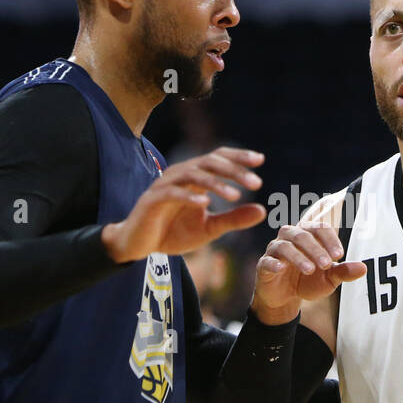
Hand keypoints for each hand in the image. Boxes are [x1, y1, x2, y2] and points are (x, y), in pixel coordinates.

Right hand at [102, 147, 266, 263]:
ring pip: (192, 174)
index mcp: (195, 177)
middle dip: (234, 171)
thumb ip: (233, 219)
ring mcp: (165, 185)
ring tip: (235, 196)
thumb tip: (263, 211)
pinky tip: (205, 203)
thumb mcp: (209, 228)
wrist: (139, 245)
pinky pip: (172, 193)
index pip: (218, 158)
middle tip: (256, 183)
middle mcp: (180, 175)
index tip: (260, 161)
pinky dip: (188, 196)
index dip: (238, 157)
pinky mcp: (152, 200)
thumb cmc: (173, 233)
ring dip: (216, 183)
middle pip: (209, 162)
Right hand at [251, 221, 365, 323]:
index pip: (319, 228)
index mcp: (308, 235)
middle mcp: (290, 237)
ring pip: (285, 245)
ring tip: (310, 269)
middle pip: (302, 234)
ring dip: (298, 256)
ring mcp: (275, 250)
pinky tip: (282, 269)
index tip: (339, 255)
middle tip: (326, 264)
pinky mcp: (263, 265)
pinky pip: (267, 260)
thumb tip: (363, 268)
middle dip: (316, 249)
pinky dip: (274, 263)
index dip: (329, 239)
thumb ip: (343, 272)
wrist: (286, 299)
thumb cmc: (309, 282)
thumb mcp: (329, 279)